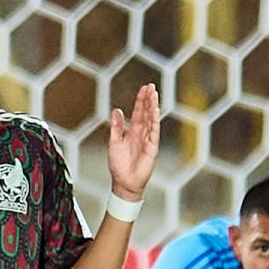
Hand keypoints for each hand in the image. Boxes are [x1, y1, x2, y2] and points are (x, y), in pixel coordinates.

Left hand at [106, 83, 159, 200]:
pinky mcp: (152, 148)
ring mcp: (148, 140)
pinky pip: (154, 132)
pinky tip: (155, 111)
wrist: (123, 182)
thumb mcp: (114, 142)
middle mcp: (142, 133)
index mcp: (133, 131)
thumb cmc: (118, 165)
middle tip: (151, 86)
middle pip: (147, 112)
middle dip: (148, 99)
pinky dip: (155, 121)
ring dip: (153, 106)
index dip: (141, 100)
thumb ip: (116, 126)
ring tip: (154, 94)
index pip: (138, 112)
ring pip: (152, 119)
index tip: (144, 88)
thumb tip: (117, 110)